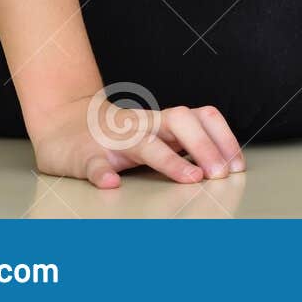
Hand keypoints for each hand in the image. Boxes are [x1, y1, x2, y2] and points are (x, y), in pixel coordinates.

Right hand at [28, 92, 245, 189]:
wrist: (62, 123)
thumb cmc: (118, 135)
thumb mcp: (155, 135)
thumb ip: (183, 145)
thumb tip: (224, 164)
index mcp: (163, 122)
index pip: (201, 116)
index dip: (223, 137)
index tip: (238, 164)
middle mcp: (143, 126)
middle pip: (180, 121)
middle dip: (205, 146)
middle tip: (220, 174)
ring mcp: (115, 139)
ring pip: (144, 143)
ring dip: (170, 160)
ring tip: (191, 178)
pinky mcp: (85, 155)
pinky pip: (95, 163)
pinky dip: (103, 173)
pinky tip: (112, 184)